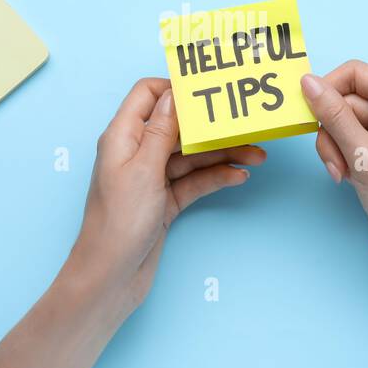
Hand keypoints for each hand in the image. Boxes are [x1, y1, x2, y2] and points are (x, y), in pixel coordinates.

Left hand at [67, 78, 265, 311]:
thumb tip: (176, 94)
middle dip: (212, 126)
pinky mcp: (164, 202)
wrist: (110, 278)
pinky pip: (194, 181)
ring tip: (256, 156)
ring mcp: (151, 178)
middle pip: (178, 126)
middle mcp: (135, 153)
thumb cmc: (118, 223)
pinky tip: (239, 176)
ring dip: (223, 154)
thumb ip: (161, 130)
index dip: (177, 89)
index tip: (211, 91)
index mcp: (122, 137)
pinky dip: (216, 178)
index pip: (148, 94)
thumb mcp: (144, 169)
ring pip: (191, 156)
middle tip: (246, 125)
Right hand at [300, 61, 367, 280]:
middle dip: (333, 130)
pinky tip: (346, 176)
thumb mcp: (361, 154)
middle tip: (335, 161)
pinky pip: (350, 138)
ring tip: (341, 173)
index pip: (356, 74)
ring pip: (344, 121)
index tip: (309, 113)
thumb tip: (308, 82)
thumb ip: (333, 114)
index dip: (328, 89)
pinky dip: (342, 155)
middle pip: (347, 99)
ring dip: (334, 147)